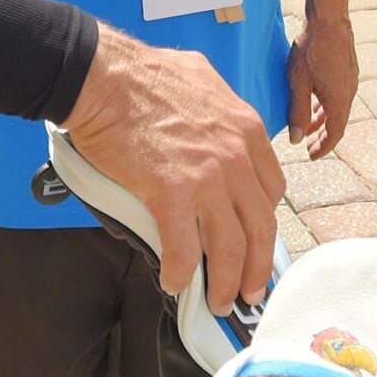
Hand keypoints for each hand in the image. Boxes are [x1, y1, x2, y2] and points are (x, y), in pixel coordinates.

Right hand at [62, 27, 284, 313]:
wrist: (104, 78)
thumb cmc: (143, 75)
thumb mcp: (204, 82)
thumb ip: (219, 112)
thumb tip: (214, 126)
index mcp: (246, 130)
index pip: (272, 189)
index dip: (264, 222)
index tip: (256, 240)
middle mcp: (235, 156)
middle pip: (260, 227)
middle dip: (257, 267)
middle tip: (249, 291)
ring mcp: (207, 177)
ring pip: (229, 246)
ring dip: (224, 281)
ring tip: (216, 300)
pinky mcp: (172, 193)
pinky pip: (182, 248)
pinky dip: (179, 272)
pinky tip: (172, 282)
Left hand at [286, 11, 356, 158]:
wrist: (328, 17)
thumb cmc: (311, 48)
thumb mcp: (298, 83)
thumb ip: (298, 112)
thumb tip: (296, 139)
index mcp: (339, 100)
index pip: (335, 133)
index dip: (323, 147)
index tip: (311, 156)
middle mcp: (349, 92)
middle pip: (337, 122)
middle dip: (322, 136)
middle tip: (308, 147)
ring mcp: (350, 79)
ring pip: (337, 107)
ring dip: (323, 119)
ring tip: (308, 127)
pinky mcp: (347, 68)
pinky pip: (338, 94)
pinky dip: (326, 104)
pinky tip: (315, 100)